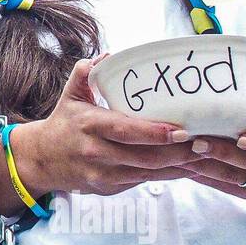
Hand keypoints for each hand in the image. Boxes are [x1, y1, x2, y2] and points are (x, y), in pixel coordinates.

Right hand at [0, 56, 203, 215]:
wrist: (41, 159)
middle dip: (176, 153)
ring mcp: (102, 174)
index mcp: (89, 125)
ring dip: (176, 167)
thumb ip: (86, 74)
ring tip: (201, 156)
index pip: (125, 130)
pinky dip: (164, 176)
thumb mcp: (71, 96)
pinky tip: (184, 167)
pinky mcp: (108, 188)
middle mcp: (96, 152)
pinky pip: (142, 182)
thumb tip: (107, 56)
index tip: (180, 130)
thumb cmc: (63, 123)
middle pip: (143, 157)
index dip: (154, 133)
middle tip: (204, 144)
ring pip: (147, 174)